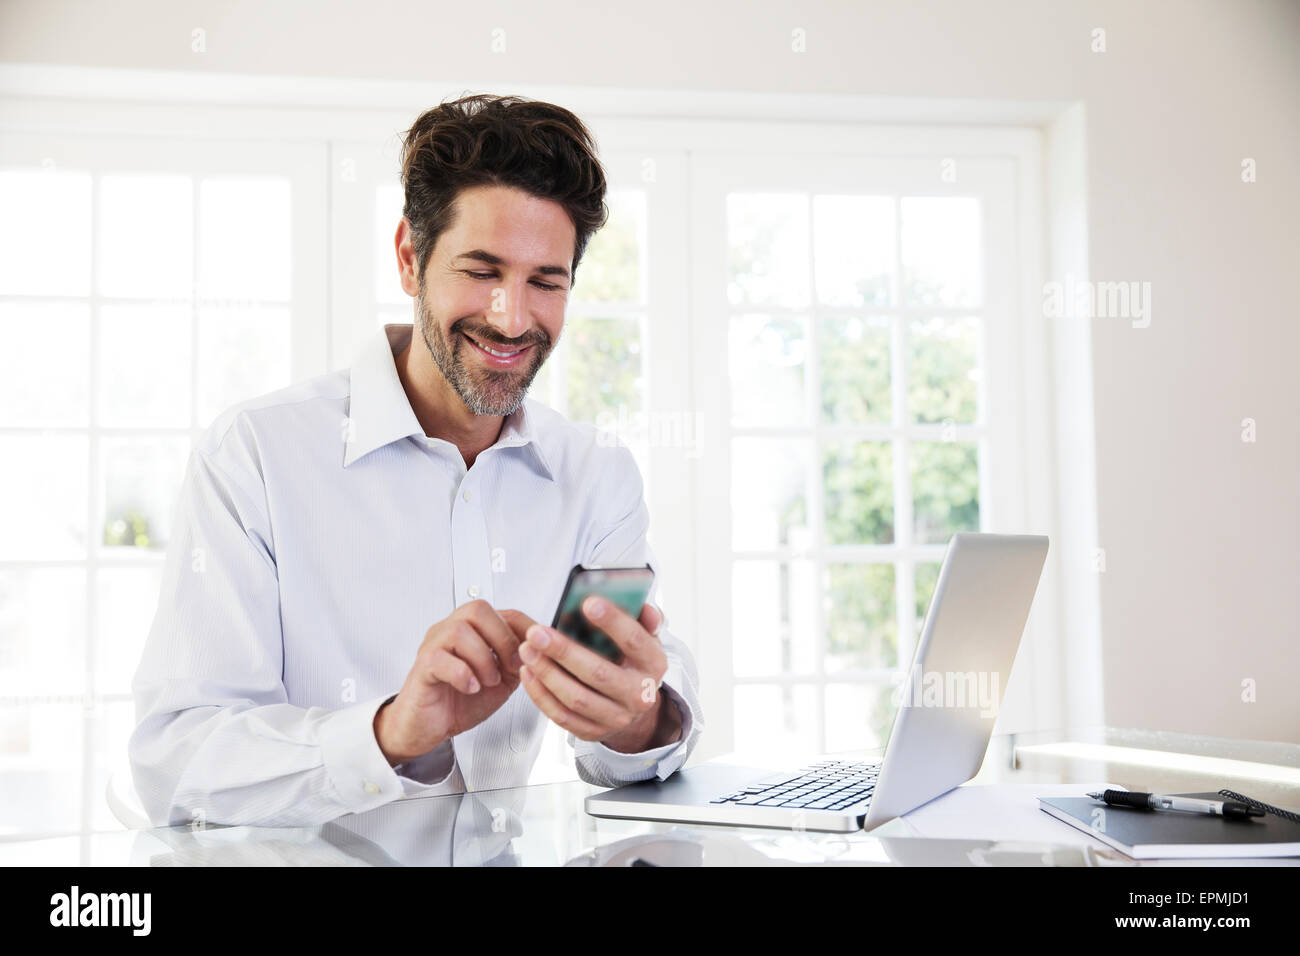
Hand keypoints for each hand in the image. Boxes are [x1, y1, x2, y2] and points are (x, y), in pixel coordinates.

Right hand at [373, 600, 527, 765]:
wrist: (428, 726)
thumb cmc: (459, 700)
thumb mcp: (500, 680)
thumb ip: (516, 662)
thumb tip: (536, 648)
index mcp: (473, 630)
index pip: (503, 612)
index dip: (526, 627)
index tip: (538, 646)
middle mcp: (451, 631)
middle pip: (477, 609)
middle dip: (502, 639)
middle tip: (509, 666)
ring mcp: (434, 646)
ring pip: (459, 631)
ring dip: (483, 659)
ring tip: (487, 681)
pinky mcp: (422, 667)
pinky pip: (441, 659)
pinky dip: (463, 674)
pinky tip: (471, 687)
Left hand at [507, 597, 680, 750]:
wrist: (633, 704)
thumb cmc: (631, 660)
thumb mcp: (644, 636)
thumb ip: (644, 617)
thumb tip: (642, 605)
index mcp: (653, 664)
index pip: (635, 641)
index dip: (613, 622)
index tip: (588, 603)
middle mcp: (639, 694)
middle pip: (599, 673)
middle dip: (564, 651)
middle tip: (537, 632)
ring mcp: (616, 717)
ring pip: (576, 698)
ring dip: (547, 673)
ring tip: (527, 650)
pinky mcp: (593, 731)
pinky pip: (562, 716)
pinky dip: (541, 695)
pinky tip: (529, 673)